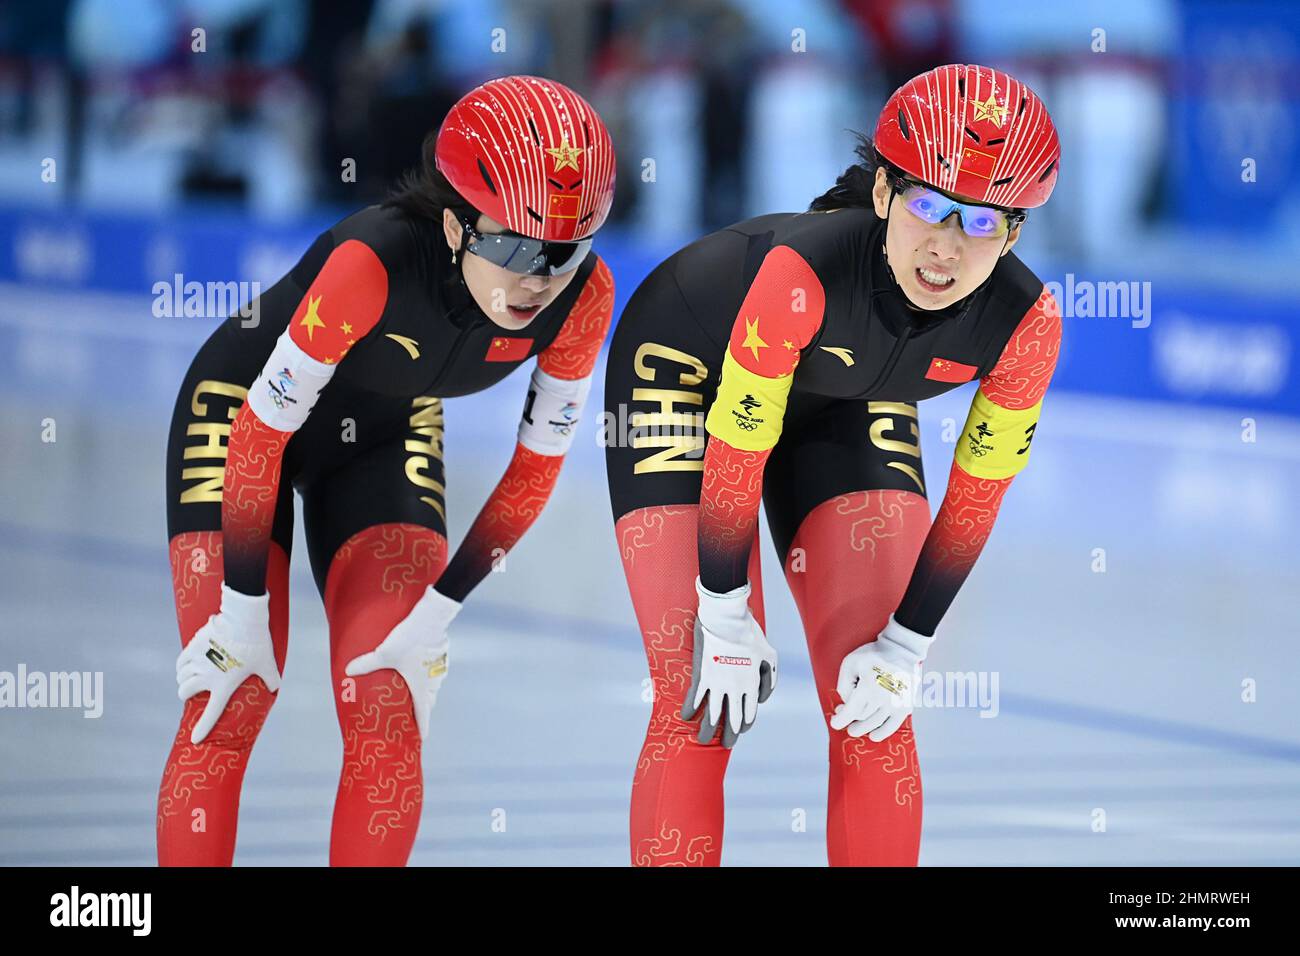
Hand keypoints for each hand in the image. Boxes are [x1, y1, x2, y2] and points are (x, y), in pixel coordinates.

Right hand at [176, 583, 280, 744]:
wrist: (243, 620)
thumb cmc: (257, 644)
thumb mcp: (267, 664)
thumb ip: (271, 678)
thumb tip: (275, 688)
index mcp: (224, 685)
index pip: (211, 713)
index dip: (203, 728)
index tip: (194, 739)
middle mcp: (206, 676)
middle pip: (185, 692)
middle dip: (186, 695)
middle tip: (191, 693)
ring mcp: (197, 661)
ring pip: (181, 677)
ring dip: (184, 679)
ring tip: (190, 678)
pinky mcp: (193, 647)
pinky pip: (180, 662)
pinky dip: (182, 666)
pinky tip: (186, 665)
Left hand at [345, 584, 459, 741]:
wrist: (433, 616)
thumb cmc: (410, 638)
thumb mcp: (384, 653)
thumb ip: (366, 664)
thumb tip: (347, 671)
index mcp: (421, 686)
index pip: (423, 713)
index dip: (422, 728)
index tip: (422, 739)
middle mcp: (433, 680)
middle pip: (428, 701)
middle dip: (421, 710)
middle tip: (412, 716)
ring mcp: (439, 667)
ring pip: (432, 685)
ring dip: (425, 690)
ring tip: (413, 691)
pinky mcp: (441, 655)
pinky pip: (434, 670)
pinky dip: (427, 674)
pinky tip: (418, 665)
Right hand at [681, 576, 777, 747]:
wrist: (727, 618)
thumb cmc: (750, 633)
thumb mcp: (769, 655)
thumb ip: (769, 678)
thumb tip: (762, 696)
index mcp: (751, 685)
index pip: (749, 714)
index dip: (744, 726)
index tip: (739, 730)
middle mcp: (735, 689)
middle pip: (731, 720)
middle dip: (728, 736)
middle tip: (725, 745)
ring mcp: (717, 683)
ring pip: (711, 715)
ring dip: (706, 730)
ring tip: (702, 740)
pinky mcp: (701, 674)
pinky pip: (694, 697)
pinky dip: (690, 708)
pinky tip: (685, 717)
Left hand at [830, 614, 934, 741]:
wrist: (902, 650)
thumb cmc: (872, 655)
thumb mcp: (850, 662)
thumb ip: (844, 684)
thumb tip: (846, 703)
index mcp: (869, 687)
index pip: (852, 711)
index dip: (841, 720)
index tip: (834, 723)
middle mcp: (883, 698)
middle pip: (862, 716)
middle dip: (850, 719)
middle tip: (843, 715)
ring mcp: (896, 704)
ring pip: (875, 723)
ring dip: (862, 728)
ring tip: (853, 731)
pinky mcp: (905, 706)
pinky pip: (893, 725)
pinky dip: (882, 733)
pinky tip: (873, 736)